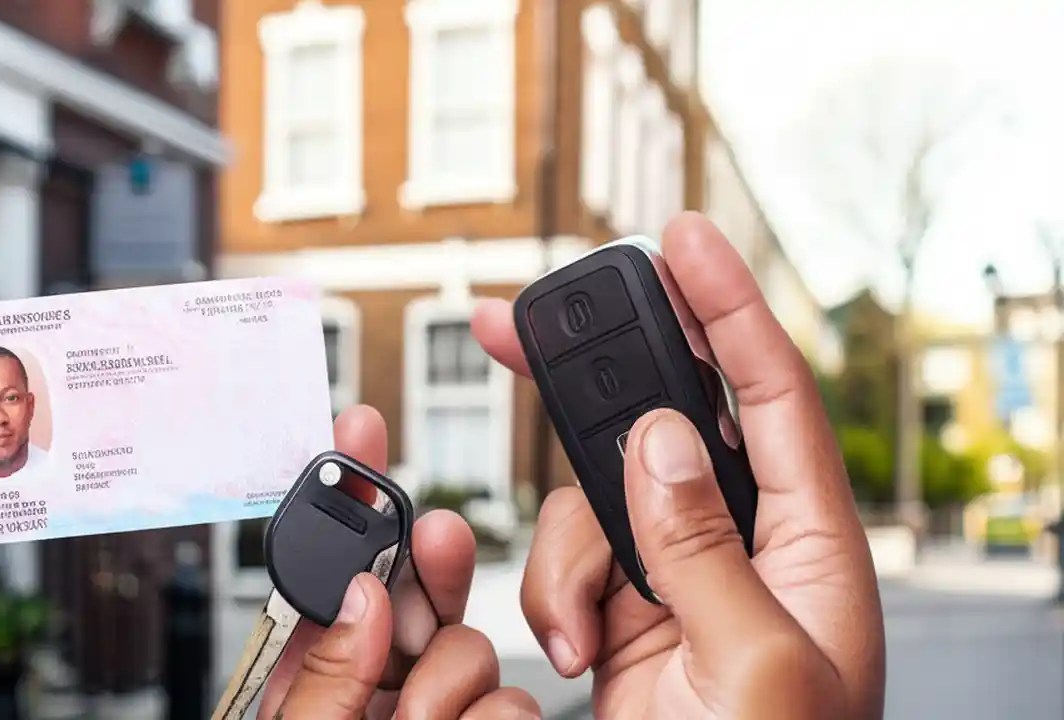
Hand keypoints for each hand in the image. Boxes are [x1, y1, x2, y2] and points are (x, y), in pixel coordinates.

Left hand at [258, 405, 540, 718]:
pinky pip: (513, 700)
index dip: (349, 495)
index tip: (359, 433)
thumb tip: (365, 599)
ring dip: (450, 680)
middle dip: (434, 559)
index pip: (332, 565)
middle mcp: (380, 679)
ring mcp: (442, 705)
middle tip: (439, 538)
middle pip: (418, 585)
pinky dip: (490, 719)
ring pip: (474, 645)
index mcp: (314, 670)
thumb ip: (324, 675)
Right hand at [471, 213, 885, 718]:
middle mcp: (743, 541)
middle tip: (516, 324)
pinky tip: (575, 650)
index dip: (727, 306)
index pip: (768, 394)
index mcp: (810, 545)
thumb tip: (661, 440)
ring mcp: (679, 571)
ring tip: (582, 632)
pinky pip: (566, 557)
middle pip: (662, 416)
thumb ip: (704, 547)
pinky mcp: (627, 605)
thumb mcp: (755, 668)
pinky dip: (552, 593)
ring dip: (566, 553)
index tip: (683, 237)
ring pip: (593, 495)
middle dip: (595, 377)